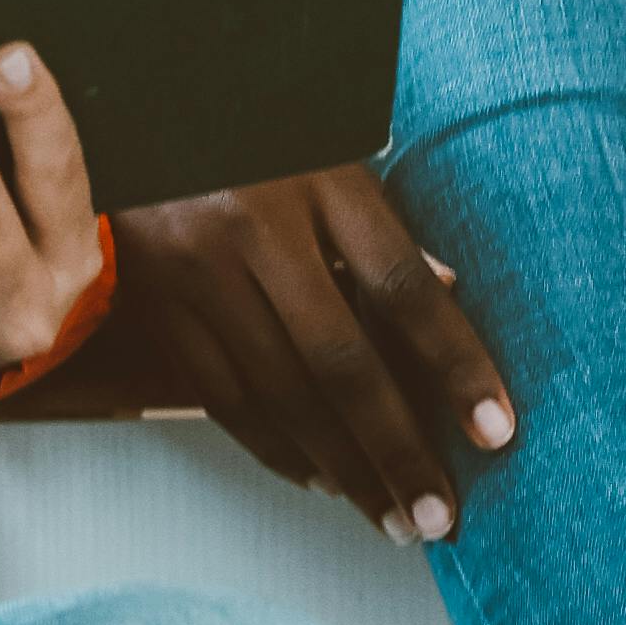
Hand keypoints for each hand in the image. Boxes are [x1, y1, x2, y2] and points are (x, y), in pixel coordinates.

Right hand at [111, 164, 515, 546]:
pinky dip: (277, 449)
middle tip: (440, 516)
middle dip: (397, 450)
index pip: (403, 288)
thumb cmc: (253, 130)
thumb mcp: (326, 152)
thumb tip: (451, 294)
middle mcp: (253, 227)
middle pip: (341, 361)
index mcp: (316, 178)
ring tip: (391, 517)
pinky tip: (322, 480)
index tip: (497, 432)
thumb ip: (380, 229)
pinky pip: (224, 398)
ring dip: (342, 468)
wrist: (129, 107)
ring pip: (279, 394)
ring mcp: (196, 270)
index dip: (456, 365)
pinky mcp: (157, 304)